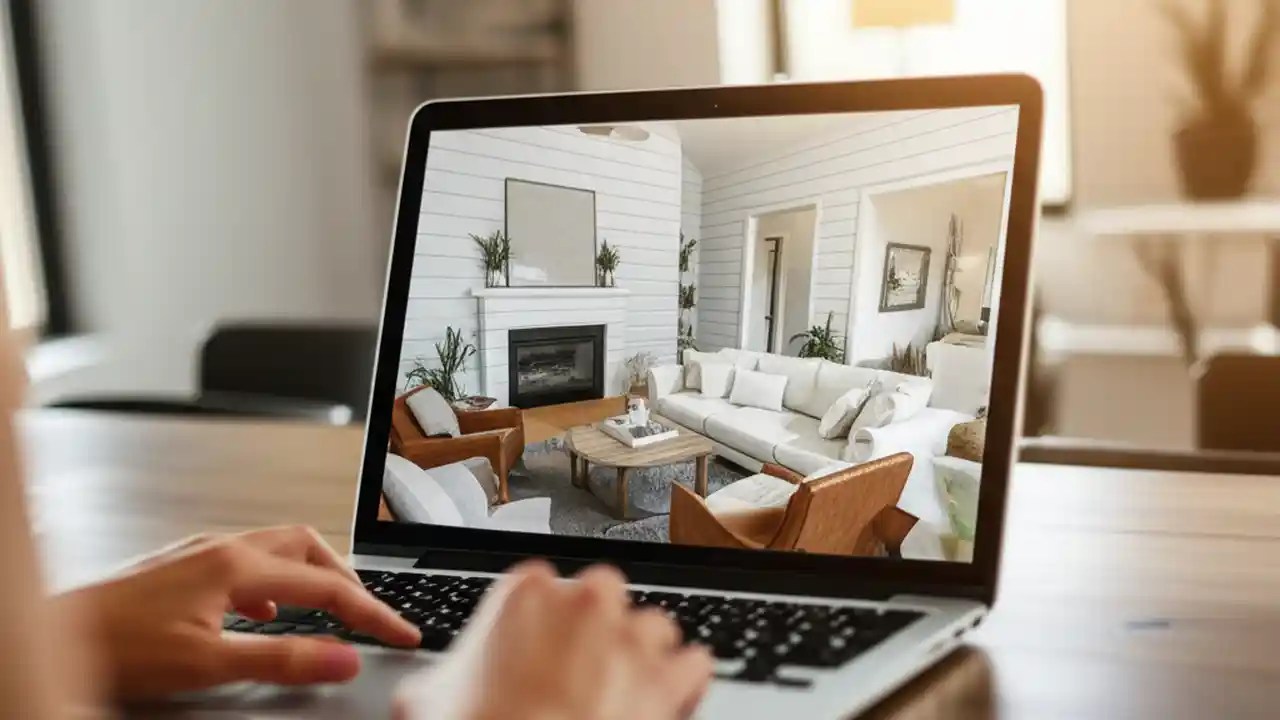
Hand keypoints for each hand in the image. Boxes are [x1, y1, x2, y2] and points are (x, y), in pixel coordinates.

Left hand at [59, 526, 419, 699]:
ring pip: (279, 550)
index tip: (402, 633)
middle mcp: (223, 549)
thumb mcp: (208, 663)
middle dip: (349, 578)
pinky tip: (264, 613)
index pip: (327, 587)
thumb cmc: (116, 646)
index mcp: (237, 566)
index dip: (372, 614)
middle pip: (310, 548)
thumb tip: (345, 657)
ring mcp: (201, 553)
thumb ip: (283, 658)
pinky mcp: (183, 566)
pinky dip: (276, 584)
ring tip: (330, 610)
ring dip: (314, 576)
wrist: (55, 635)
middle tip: (371, 614)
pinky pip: (248, 561)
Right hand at [395, 562, 712, 719]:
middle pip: (605, 597)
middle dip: (597, 630)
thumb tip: (435, 686)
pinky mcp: (668, 680)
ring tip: (622, 692)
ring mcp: (632, 638)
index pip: (543, 589)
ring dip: (642, 655)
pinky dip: (685, 683)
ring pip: (653, 628)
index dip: (542, 626)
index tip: (538, 652)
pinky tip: (667, 702)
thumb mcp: (426, 698)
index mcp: (526, 592)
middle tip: (577, 673)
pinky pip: (694, 664)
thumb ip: (441, 675)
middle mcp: (586, 602)